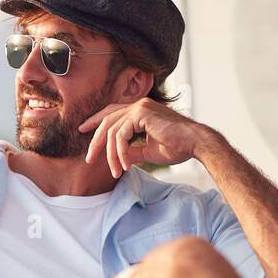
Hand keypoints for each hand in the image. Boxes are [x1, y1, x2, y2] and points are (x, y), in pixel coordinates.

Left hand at [78, 99, 212, 178]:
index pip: (112, 113)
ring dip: (111, 155)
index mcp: (140, 111)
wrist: (195, 143)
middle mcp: (139, 105)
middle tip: (89, 159)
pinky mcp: (142, 114)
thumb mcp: (148, 151)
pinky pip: (121, 136)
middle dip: (96, 141)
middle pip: (107, 121)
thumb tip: (120, 157)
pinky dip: (120, 153)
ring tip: (115, 172)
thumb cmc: (178, 147)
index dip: (95, 120)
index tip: (82, 130)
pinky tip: (125, 166)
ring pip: (112, 131)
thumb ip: (132, 151)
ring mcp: (140, 107)